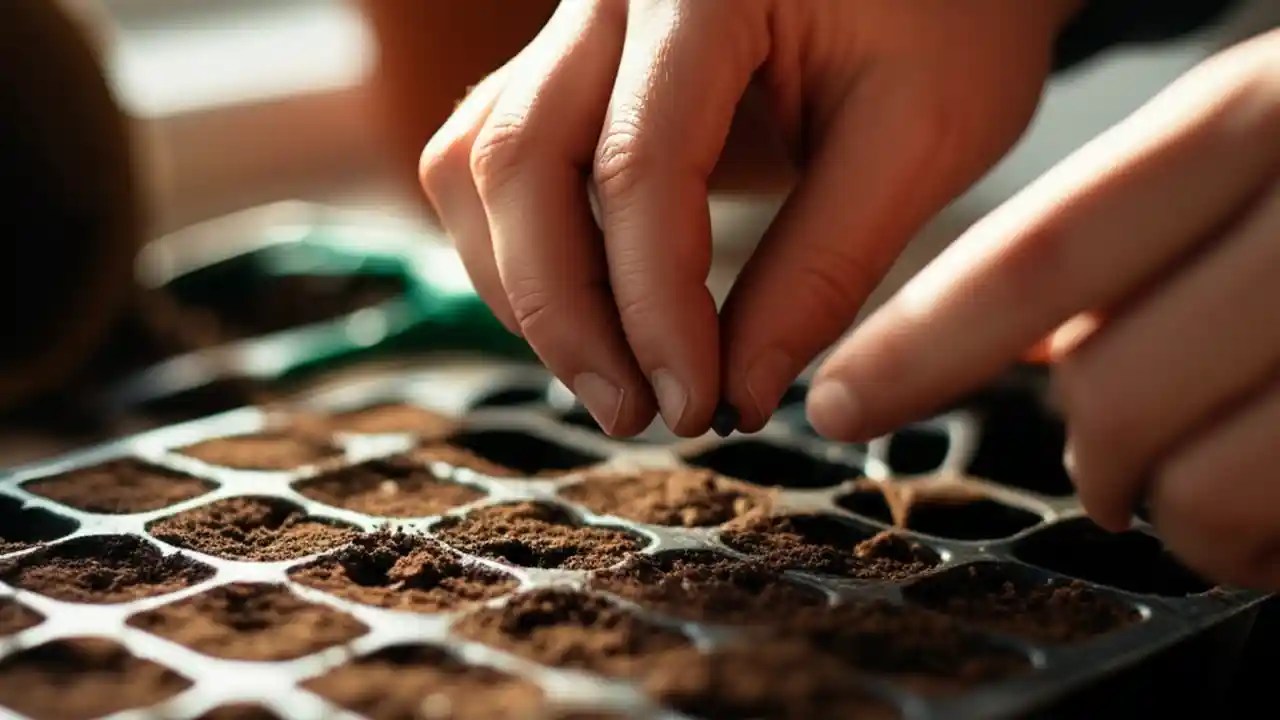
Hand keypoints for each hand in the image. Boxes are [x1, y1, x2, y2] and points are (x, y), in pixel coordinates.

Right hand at [419, 0, 1077, 436]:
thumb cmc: (954, 16)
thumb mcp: (924, 134)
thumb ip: (825, 265)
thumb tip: (738, 393)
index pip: (639, 168)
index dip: (655, 310)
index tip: (699, 408)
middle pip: (517, 161)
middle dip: (561, 313)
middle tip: (635, 415)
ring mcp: (579, 19)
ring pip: (481, 162)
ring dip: (528, 287)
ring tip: (616, 377)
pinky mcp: (575, 60)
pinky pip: (497, 155)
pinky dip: (525, 248)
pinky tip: (596, 314)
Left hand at [808, 29, 1279, 589]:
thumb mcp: (1273, 144)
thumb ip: (1146, 232)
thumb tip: (1022, 341)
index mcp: (1270, 111)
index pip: (1046, 245)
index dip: (920, 340)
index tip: (834, 400)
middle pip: (1112, 393)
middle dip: (1087, 457)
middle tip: (1107, 463)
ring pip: (1202, 489)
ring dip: (1179, 510)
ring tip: (1213, 483)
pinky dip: (1264, 543)